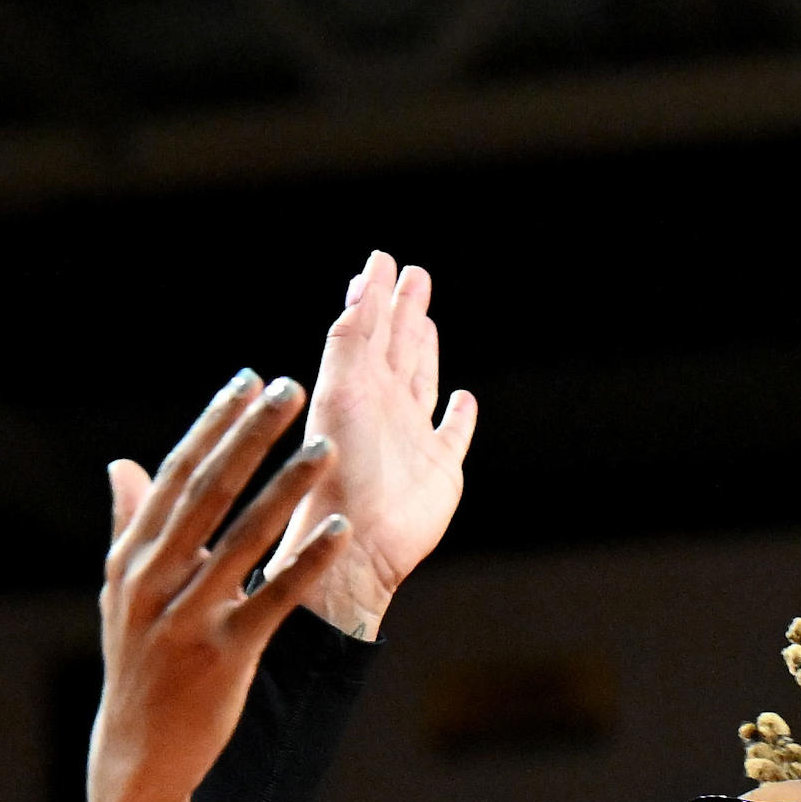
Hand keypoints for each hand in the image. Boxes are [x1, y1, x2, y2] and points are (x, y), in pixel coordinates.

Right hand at [88, 375, 350, 801]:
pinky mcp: (222, 655)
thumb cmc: (140, 667)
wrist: (137, 755)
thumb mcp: (124, 596)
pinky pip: (272, 599)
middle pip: (208, 492)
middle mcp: (154, 579)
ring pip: (243, 539)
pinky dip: (306, 561)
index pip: (178, 475)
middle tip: (289, 388)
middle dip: (251, 436)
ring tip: (325, 447)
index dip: (215, 424)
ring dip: (286, 488)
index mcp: (133, 557)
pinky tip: (340, 529)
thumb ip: (129, 527)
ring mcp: (186, 617)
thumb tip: (121, 466)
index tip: (249, 380)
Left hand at [286, 251, 475, 638]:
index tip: (380, 259)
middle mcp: (383, 408)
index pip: (365, 328)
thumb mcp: (339, 394)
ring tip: (426, 320)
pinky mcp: (439, 471)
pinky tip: (463, 398)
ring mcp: (411, 439)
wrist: (356, 542)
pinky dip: (459, 416)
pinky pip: (452, 434)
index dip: (374, 294)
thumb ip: (350, 343)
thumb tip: (361, 289)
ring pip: (421, 381)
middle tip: (412, 273)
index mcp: (355, 388)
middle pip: (397, 346)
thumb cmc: (338, 471)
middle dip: (403, 309)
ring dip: (425, 349)